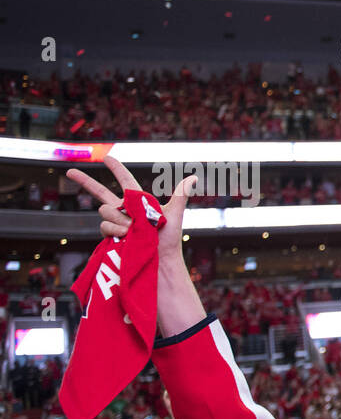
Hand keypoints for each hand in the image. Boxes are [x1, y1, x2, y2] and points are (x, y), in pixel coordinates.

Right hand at [66, 156, 194, 260]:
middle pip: (100, 192)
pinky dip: (116, 230)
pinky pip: (105, 225)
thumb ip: (180, 195)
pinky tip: (125, 236)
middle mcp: (124, 210)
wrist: (159, 260)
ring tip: (134, 230)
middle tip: (70, 170)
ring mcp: (115, 222)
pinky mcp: (109, 235)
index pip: (125, 180)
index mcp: (138, 201)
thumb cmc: (169, 238)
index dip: (116, 168)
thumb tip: (193, 177)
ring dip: (120, 219)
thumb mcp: (174, 214)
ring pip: (106, 210)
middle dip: (85, 181)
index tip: (107, 157)